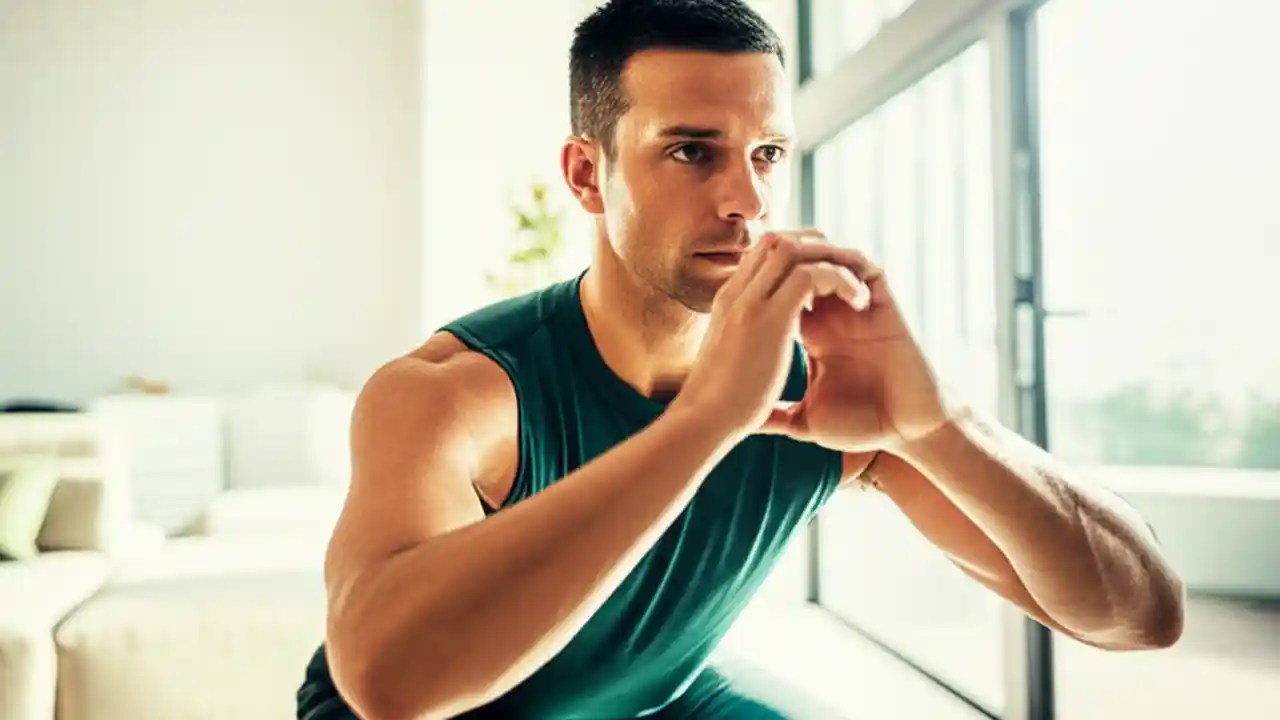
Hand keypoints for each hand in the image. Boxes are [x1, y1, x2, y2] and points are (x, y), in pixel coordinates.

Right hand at [670, 233, 866, 439]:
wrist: (701, 422)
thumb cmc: (716, 404)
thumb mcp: (728, 361)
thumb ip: (742, 345)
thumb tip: (752, 357)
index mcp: (728, 301)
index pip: (763, 254)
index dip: (797, 256)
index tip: (824, 281)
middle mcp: (736, 293)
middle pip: (778, 240)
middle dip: (817, 248)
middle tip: (846, 275)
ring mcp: (749, 302)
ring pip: (795, 248)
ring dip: (832, 260)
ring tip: (856, 288)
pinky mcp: (768, 319)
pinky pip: (812, 276)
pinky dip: (840, 280)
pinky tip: (857, 303)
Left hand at [755, 231, 952, 452]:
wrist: (908, 429)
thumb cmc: (861, 426)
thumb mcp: (806, 421)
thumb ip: (776, 417)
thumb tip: (742, 425)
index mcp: (814, 333)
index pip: (781, 293)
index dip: (760, 283)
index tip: (735, 288)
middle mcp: (835, 315)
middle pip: (803, 266)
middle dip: (781, 260)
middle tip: (759, 265)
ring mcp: (860, 308)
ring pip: (833, 259)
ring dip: (813, 257)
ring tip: (791, 264)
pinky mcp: (885, 307)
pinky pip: (868, 269)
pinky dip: (849, 264)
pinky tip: (829, 275)